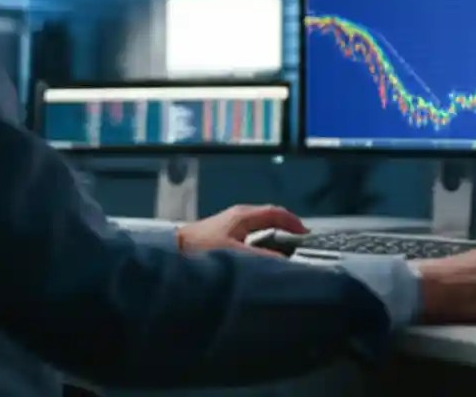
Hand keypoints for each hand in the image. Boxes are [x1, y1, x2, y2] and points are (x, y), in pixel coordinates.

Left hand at [177, 203, 307, 256]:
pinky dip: (262, 241)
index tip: (305, 234)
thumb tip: (282, 262)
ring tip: (284, 250)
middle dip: (286, 228)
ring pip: (260, 225)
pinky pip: (251, 232)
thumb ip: (260, 259)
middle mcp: (238, 216)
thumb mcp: (234, 255)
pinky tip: (262, 255)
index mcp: (243, 216)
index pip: (276, 213)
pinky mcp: (224, 233)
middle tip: (298, 242)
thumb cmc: (198, 249)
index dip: (293, 222)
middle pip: (270, 217)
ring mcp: (230, 223)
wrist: (171, 251)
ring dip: (274, 235)